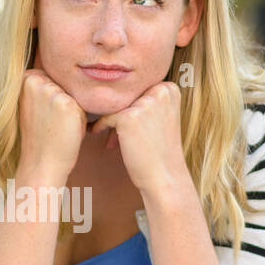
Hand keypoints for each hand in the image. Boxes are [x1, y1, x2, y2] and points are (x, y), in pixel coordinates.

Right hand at [17, 68, 85, 183]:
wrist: (41, 162)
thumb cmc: (41, 134)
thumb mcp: (35, 103)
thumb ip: (44, 84)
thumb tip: (70, 67)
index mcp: (26, 77)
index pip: (54, 75)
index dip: (55, 96)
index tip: (43, 113)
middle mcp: (36, 81)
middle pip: (65, 82)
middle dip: (64, 100)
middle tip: (52, 121)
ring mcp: (51, 91)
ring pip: (75, 93)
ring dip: (74, 108)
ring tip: (59, 125)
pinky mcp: (67, 103)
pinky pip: (83, 104)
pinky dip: (80, 118)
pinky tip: (67, 129)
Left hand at [88, 80, 188, 196]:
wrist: (164, 176)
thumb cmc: (159, 149)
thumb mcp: (159, 117)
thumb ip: (145, 100)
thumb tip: (115, 88)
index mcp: (169, 88)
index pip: (138, 89)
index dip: (129, 105)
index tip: (124, 121)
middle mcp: (160, 91)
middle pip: (126, 96)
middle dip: (118, 113)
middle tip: (114, 132)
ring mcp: (146, 102)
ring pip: (116, 106)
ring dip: (110, 121)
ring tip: (108, 136)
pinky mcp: (130, 116)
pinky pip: (107, 117)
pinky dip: (101, 126)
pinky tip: (96, 132)